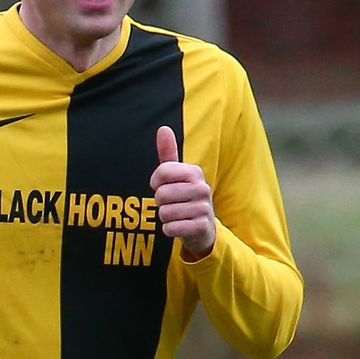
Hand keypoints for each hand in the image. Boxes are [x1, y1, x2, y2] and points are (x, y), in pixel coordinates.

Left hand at [150, 125, 215, 259]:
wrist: (202, 228)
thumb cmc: (184, 198)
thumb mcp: (177, 175)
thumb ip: (168, 153)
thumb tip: (163, 128)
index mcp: (194, 172)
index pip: (161, 172)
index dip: (156, 183)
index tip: (163, 187)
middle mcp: (202, 188)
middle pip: (161, 194)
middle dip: (161, 203)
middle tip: (173, 204)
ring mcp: (203, 208)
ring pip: (164, 213)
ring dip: (165, 217)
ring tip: (177, 216)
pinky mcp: (201, 227)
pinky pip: (170, 228)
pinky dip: (170, 229)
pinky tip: (180, 227)